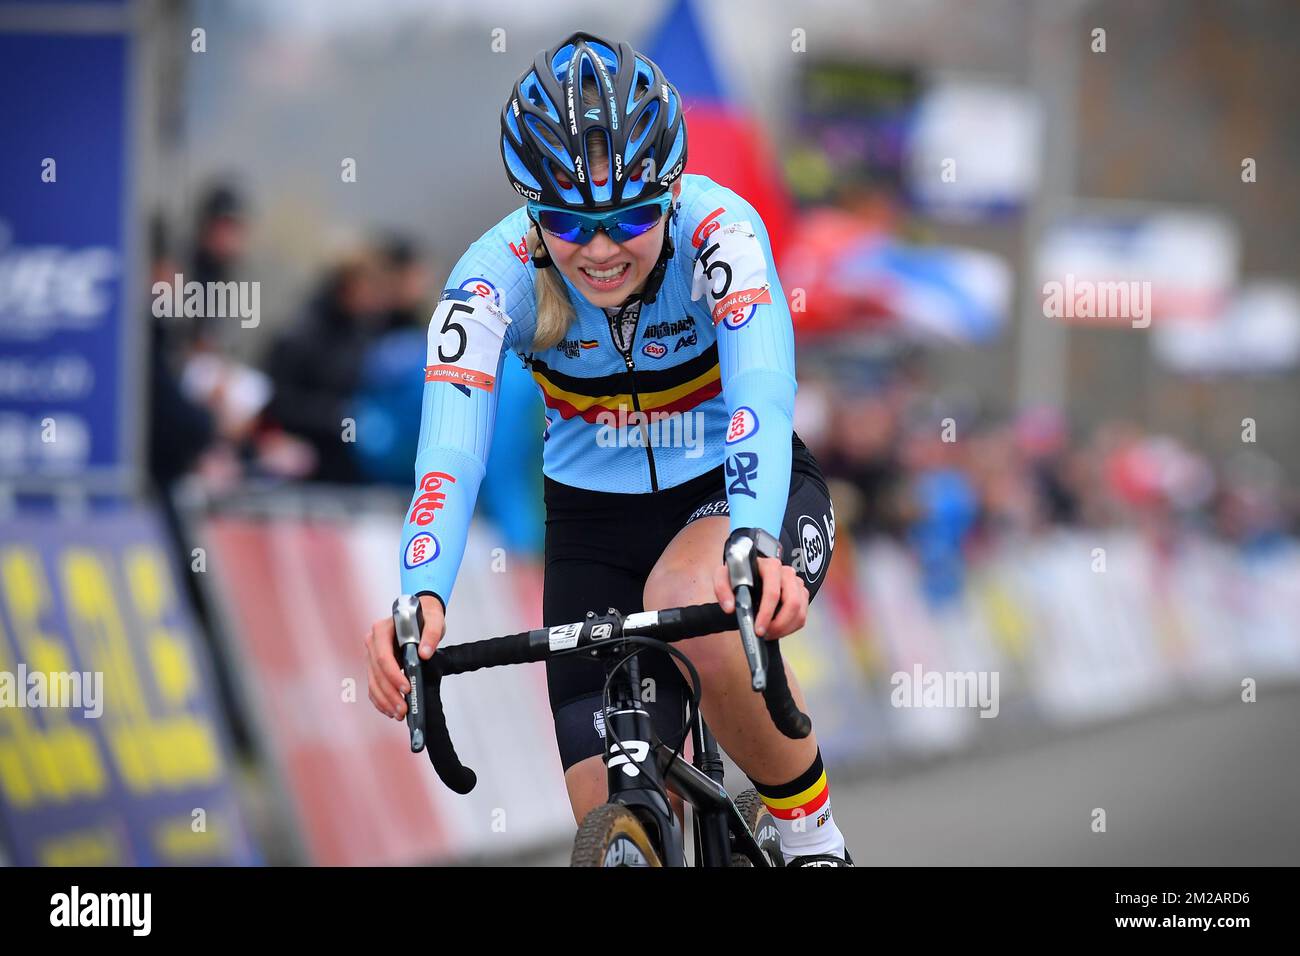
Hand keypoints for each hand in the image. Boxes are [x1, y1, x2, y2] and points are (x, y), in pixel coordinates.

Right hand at [364, 594, 445, 720]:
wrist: (420, 614)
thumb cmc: (425, 617)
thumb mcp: (434, 620)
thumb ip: (431, 634)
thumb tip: (425, 654)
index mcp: (382, 630)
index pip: (383, 657)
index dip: (393, 675)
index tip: (406, 688)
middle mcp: (373, 643)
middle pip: (377, 673)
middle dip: (390, 693)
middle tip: (404, 709)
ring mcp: (372, 655)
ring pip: (373, 682)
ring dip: (385, 700)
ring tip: (399, 713)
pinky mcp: (375, 666)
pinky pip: (374, 686)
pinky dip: (381, 700)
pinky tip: (391, 710)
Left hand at [713, 556, 807, 640]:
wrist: (748, 574)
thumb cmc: (738, 575)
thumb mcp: (724, 576)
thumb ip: (722, 589)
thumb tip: (730, 607)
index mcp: (770, 566)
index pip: (773, 593)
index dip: (767, 613)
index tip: (758, 629)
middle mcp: (787, 573)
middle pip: (792, 603)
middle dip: (779, 625)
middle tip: (764, 634)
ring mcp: (797, 583)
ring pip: (800, 612)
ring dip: (785, 628)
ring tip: (768, 633)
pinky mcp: (802, 594)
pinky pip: (802, 616)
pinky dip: (790, 627)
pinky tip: (776, 629)